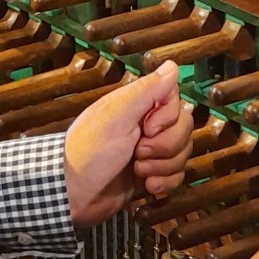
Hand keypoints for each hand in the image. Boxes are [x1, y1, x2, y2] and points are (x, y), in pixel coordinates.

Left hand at [63, 62, 193, 227]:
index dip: (167, 118)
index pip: (176, 103)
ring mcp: (151, 153)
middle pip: (183, 130)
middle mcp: (147, 127)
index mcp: (138, 107)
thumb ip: (147, 90)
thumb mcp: (117, 115)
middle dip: (165, 147)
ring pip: (182, 154)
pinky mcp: (152, 175)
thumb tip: (172, 65)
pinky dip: (164, 183)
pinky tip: (147, 187)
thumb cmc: (90, 150)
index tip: (147, 128)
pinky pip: (176, 176)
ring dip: (163, 167)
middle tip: (138, 153)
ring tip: (138, 171)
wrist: (74, 194)